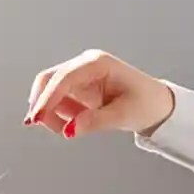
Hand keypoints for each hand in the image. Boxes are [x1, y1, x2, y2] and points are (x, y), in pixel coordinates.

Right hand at [24, 49, 174, 138]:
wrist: (156, 104)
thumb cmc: (146, 103)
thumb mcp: (123, 115)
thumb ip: (95, 122)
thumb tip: (69, 130)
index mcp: (97, 63)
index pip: (64, 78)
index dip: (47, 98)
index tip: (37, 117)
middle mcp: (84, 65)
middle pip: (49, 80)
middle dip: (43, 104)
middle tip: (41, 126)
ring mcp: (79, 76)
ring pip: (49, 91)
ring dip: (51, 112)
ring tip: (69, 129)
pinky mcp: (77, 88)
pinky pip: (58, 101)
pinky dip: (58, 115)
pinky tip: (75, 122)